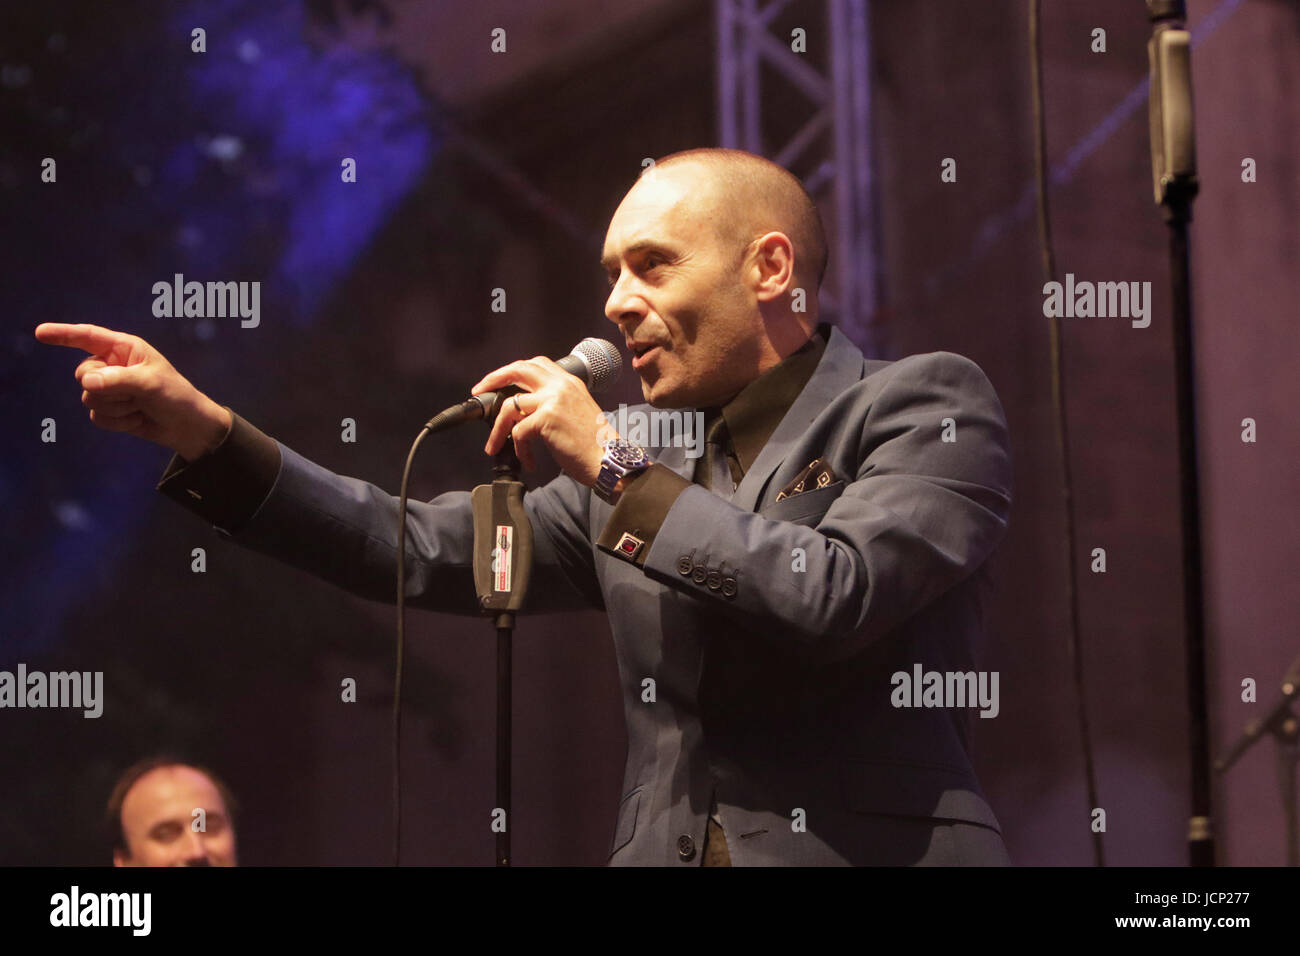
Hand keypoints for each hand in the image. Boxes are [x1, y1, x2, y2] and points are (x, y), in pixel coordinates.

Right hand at [34, 323, 232, 460]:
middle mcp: (112, 366)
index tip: (40, 333)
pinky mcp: (109, 410)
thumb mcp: (150, 383)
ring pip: (89, 398)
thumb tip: (87, 383)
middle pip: (83, 374)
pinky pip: (97, 417)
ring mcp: (109, 389)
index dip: (63, 334)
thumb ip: (118, 380)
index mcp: (124, 349)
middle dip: (108, 389)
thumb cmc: (175, 396)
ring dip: (117, 407)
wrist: (187, 427)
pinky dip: (118, 422)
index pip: (88, 337)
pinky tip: (137, 419)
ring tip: (140, 406)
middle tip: (137, 394)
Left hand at [472, 356, 618, 485]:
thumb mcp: (577, 411)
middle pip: (518, 370)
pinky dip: (519, 450)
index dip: (511, 370)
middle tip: (479, 392)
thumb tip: (523, 410)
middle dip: (493, 379)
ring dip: (498, 430)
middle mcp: (561, 385)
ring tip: (496, 446)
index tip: (497, 381)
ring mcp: (553, 400)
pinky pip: (518, 432)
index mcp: (569, 381)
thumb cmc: (595, 443)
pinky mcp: (547, 418)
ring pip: (510, 406)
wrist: (609, 460)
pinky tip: (528, 461)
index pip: (535, 364)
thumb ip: (554, 402)